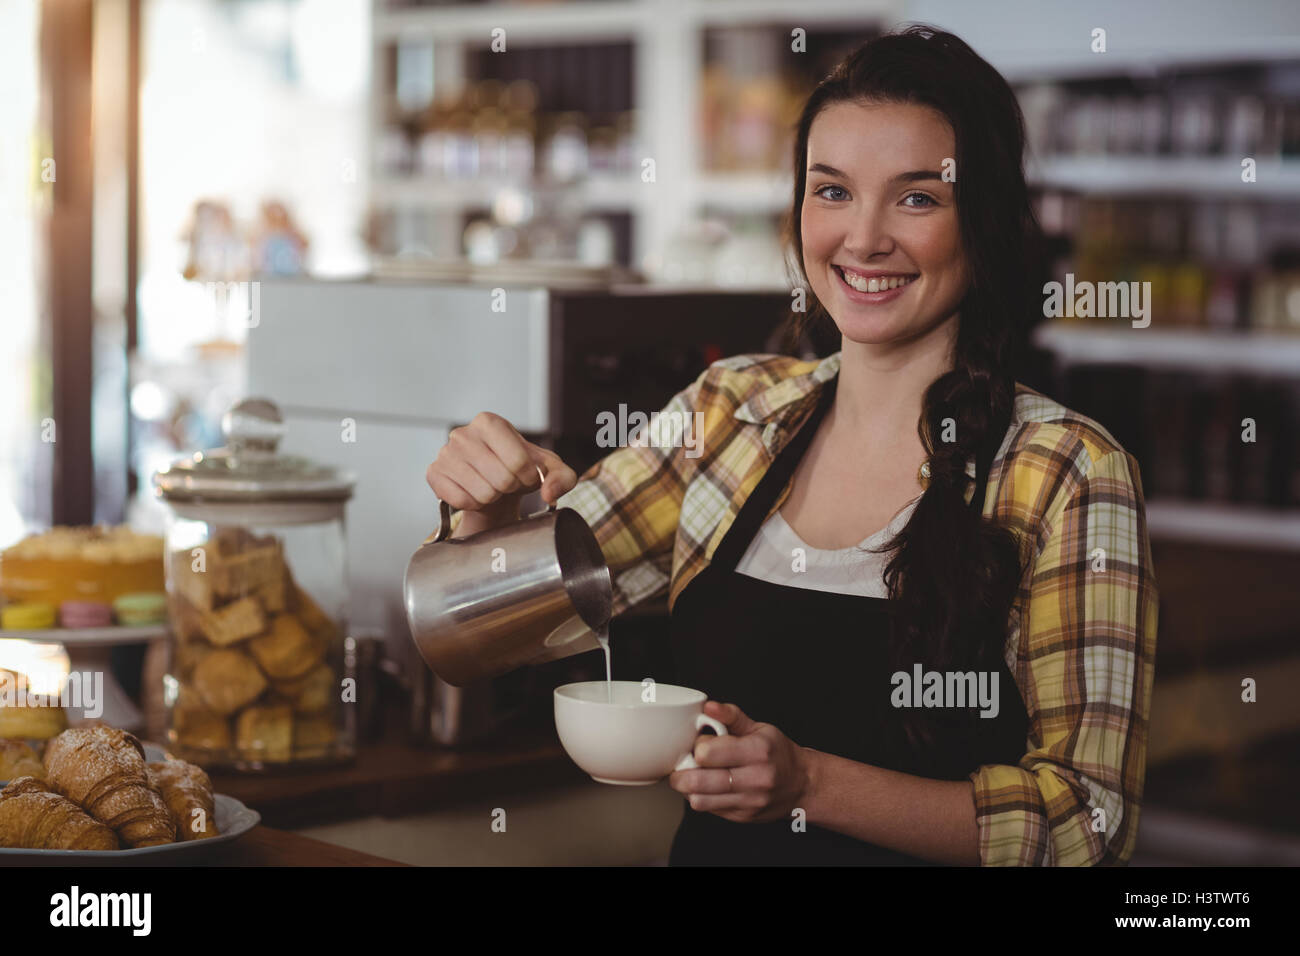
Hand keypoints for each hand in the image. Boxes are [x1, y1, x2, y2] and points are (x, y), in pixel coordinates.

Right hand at [426, 412, 577, 515]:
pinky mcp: (434, 474)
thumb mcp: (549, 469)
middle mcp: (463, 433)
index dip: (529, 477)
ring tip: (493, 486)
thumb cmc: (520, 470)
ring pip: (483, 493)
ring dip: (494, 497)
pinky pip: (462, 501)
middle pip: (502, 478)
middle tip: (509, 483)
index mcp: (490, 422)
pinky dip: (474, 504)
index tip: (527, 476)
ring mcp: (445, 453)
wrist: (494, 482)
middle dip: (512, 488)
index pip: (519, 461)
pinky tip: (476, 492)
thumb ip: (561, 478)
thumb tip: (549, 493)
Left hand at [667, 701, 814, 823]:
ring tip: (692, 776)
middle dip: (681, 772)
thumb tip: (708, 707)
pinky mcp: (742, 817)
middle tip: (683, 764)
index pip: (708, 753)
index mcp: (757, 751)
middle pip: (698, 782)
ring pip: (699, 801)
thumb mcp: (759, 728)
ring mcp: (749, 802)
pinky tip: (706, 787)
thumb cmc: (778, 753)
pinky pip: (709, 810)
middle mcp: (755, 779)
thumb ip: (730, 716)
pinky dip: (700, 798)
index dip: (695, 747)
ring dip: (687, 789)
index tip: (697, 744)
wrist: (802, 784)